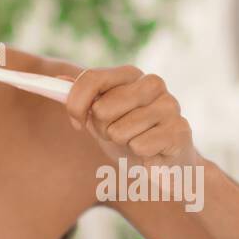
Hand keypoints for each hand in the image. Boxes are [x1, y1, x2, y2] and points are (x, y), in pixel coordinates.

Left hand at [62, 65, 199, 170]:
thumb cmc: (132, 136)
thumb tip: (58, 82)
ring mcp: (169, 105)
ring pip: (120, 131)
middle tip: (118, 135)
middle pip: (102, 108)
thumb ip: (82, 99)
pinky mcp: (180, 130)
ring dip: (123, 144)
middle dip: (102, 129)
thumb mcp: (102, 117)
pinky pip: (139, 146)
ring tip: (137, 142)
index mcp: (131, 75)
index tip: (76, 123)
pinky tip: (152, 152)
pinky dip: (140, 155)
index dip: (76, 104)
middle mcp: (152, 84)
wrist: (166, 163)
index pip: (92, 78)